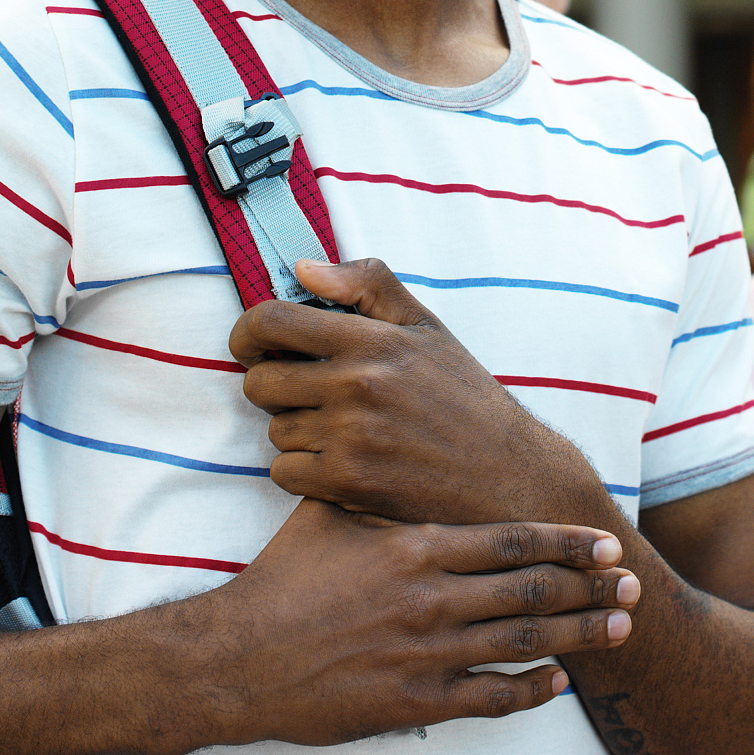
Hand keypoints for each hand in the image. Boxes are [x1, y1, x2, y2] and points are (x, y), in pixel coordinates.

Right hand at [189, 498, 637, 747]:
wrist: (241, 654)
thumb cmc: (284, 578)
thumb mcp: (332, 512)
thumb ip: (377, 485)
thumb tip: (397, 440)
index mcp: (418, 546)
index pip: (511, 540)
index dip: (565, 542)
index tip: (604, 542)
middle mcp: (433, 597)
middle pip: (530, 590)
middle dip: (588, 587)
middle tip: (632, 585)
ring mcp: (427, 653)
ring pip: (521, 641)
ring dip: (576, 635)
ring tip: (618, 629)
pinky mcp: (414, 701)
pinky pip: (489, 696)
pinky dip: (530, 689)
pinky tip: (557, 683)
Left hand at [231, 258, 598, 525]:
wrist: (505, 473)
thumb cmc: (461, 395)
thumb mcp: (424, 326)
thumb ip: (365, 285)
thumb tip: (301, 269)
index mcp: (371, 340)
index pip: (271, 321)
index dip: (248, 331)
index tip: (254, 343)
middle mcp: (356, 386)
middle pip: (260, 381)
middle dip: (272, 383)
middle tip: (304, 390)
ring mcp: (349, 439)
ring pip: (274, 430)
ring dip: (295, 429)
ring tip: (338, 427)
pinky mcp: (348, 485)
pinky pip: (284, 472)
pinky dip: (302, 469)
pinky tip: (337, 460)